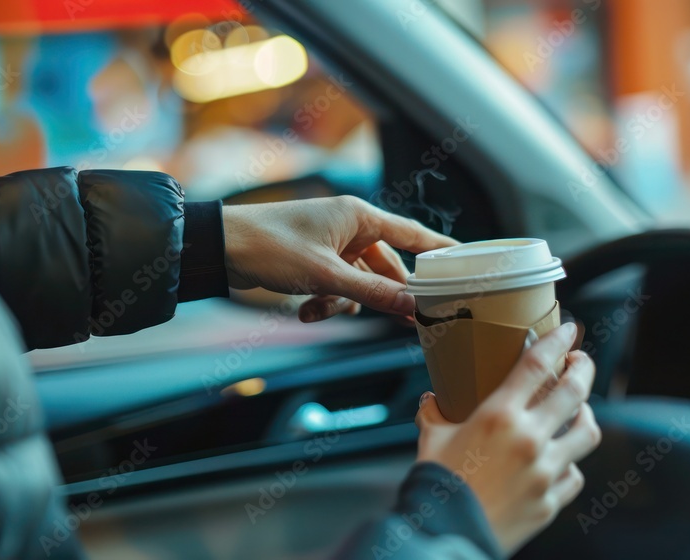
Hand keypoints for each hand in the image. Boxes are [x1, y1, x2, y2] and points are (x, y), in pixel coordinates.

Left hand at [222, 196, 456, 321]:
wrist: (221, 248)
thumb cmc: (271, 246)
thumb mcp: (326, 276)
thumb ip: (373, 294)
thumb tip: (413, 308)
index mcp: (360, 216)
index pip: (415, 235)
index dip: (443, 253)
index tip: (469, 266)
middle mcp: (350, 227)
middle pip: (387, 268)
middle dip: (382, 296)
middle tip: (402, 322)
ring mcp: (333, 244)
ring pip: (359, 282)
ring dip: (343, 303)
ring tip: (318, 309)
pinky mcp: (315, 260)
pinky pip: (336, 286)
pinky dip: (324, 301)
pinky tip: (305, 311)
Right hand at [414, 322, 600, 553]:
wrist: (448, 534)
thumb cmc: (437, 484)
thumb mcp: (431, 441)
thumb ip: (435, 415)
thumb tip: (432, 402)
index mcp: (498, 416)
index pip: (538, 365)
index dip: (558, 341)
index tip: (568, 330)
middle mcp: (529, 439)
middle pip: (575, 391)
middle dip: (583, 369)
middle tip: (580, 361)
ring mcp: (545, 471)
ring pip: (587, 432)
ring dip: (586, 416)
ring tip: (578, 411)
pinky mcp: (551, 500)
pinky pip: (574, 474)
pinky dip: (570, 463)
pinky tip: (560, 460)